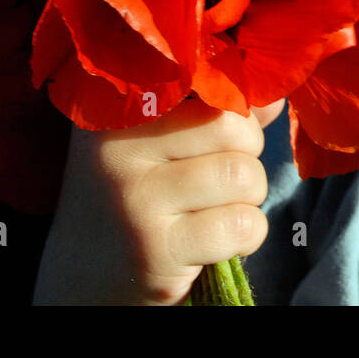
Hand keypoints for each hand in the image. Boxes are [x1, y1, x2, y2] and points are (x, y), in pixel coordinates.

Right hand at [33, 95, 284, 304]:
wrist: (86, 274)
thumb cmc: (143, 193)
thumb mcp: (165, 139)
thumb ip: (219, 110)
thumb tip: (273, 100)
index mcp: (119, 107)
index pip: (211, 83)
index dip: (235, 111)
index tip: (219, 136)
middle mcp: (116, 147)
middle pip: (233, 127)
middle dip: (245, 155)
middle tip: (214, 181)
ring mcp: (133, 199)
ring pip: (243, 175)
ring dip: (248, 198)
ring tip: (213, 209)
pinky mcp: (153, 250)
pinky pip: (242, 225)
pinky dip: (247, 235)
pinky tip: (212, 242)